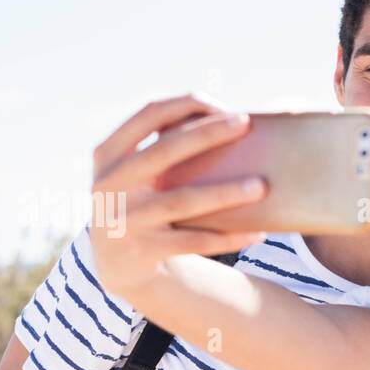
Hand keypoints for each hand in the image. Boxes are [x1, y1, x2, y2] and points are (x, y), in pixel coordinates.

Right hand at [88, 93, 270, 298]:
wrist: (115, 265)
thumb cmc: (138, 204)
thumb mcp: (133, 173)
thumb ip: (160, 149)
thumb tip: (225, 121)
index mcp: (108, 154)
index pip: (147, 115)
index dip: (184, 104)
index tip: (223, 105)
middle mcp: (110, 184)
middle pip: (164, 151)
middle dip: (207, 134)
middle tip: (245, 123)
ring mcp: (125, 219)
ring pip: (182, 201)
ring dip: (225, 192)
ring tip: (262, 185)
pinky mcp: (144, 251)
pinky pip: (195, 242)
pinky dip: (228, 237)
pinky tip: (257, 233)